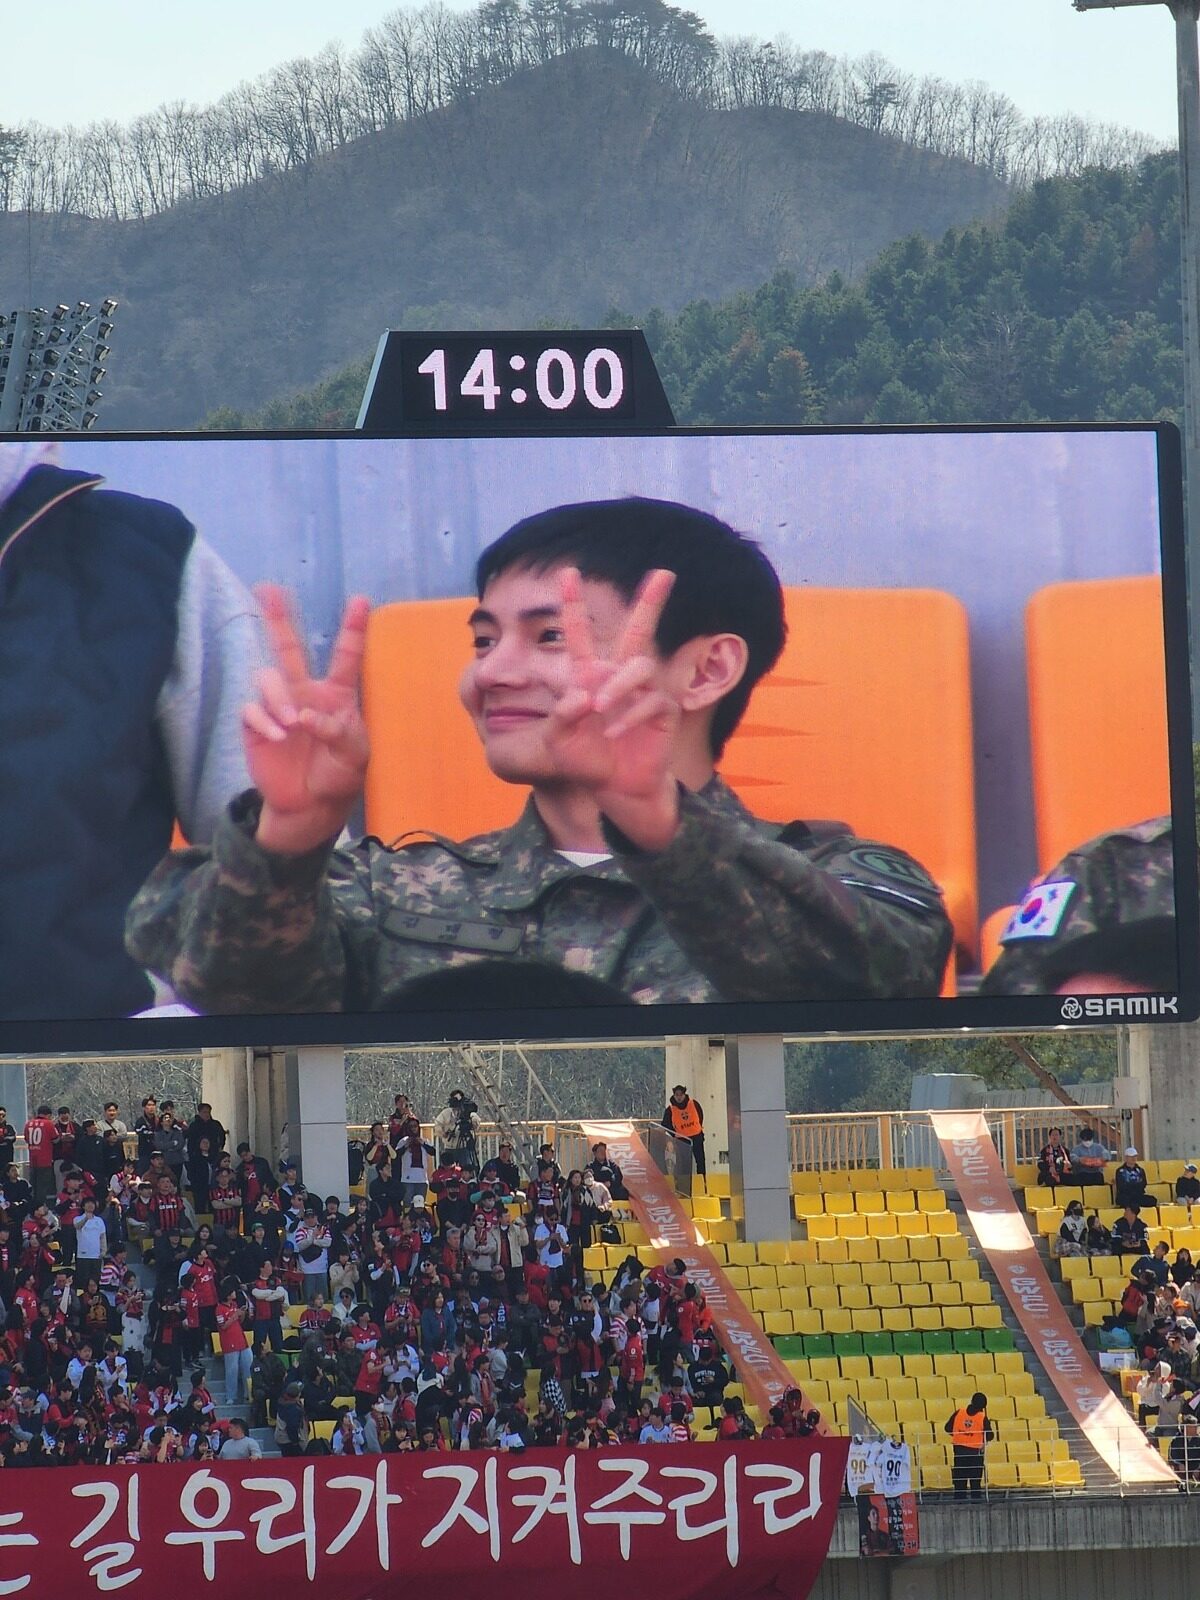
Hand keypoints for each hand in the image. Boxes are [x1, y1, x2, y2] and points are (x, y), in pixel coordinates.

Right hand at [244, 585, 370, 853]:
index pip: (345, 657)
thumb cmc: (339, 775)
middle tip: (269, 589)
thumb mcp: (354, 755)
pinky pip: (250, 709)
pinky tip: (278, 737)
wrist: (310, 804)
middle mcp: (304, 693)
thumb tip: (303, 716)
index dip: (352, 629)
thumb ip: (336, 731)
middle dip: (279, 618)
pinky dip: (264, 721)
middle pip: (289, 648)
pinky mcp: (255, 725)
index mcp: (336, 696)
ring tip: (290, 725)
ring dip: (277, 697)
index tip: (360, 600)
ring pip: (267, 677)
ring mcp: (277, 706)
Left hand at [546, 567, 680, 849]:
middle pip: (638, 630)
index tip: (567, 572)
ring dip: (618, 685)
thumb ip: (561, 718)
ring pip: (639, 666)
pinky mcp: (663, 710)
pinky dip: (630, 716)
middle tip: (664, 572)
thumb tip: (582, 696)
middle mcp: (618, 676)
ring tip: (600, 710)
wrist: (613, 788)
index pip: (579, 634)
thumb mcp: (559, 741)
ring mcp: (643, 691)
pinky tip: (616, 733)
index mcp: (588, 675)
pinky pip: (651, 701)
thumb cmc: (584, 760)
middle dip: (651, 601)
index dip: (572, 603)